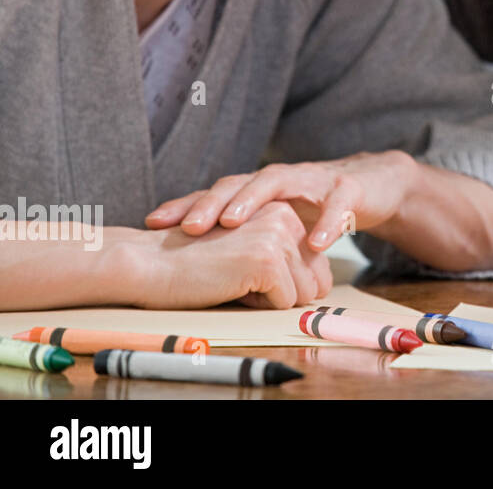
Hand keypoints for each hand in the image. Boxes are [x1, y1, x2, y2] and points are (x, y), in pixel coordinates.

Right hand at [138, 202, 332, 308]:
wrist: (150, 263)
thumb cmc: (195, 263)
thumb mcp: (247, 249)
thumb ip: (285, 258)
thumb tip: (318, 287)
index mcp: (280, 211)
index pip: (315, 264)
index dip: (284, 284)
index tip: (248, 271)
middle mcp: (285, 217)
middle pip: (315, 280)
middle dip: (282, 292)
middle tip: (239, 276)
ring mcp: (278, 237)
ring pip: (303, 294)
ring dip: (268, 299)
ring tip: (232, 277)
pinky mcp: (268, 260)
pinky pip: (284, 303)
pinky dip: (257, 305)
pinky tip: (229, 284)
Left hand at [145, 150, 415, 251]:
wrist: (373, 184)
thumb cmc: (316, 207)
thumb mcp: (279, 221)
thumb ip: (247, 238)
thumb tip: (197, 268)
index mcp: (260, 189)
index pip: (217, 193)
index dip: (186, 205)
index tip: (154, 222)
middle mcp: (281, 179)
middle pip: (239, 183)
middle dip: (211, 203)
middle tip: (188, 226)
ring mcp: (314, 181)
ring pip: (277, 183)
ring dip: (252, 201)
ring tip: (232, 223)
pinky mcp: (347, 191)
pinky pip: (336, 206)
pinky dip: (327, 224)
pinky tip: (316, 243)